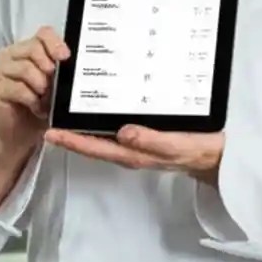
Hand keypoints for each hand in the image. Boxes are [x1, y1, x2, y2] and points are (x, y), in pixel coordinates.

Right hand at [0, 26, 69, 159]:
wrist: (22, 133)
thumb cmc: (40, 106)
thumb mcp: (54, 86)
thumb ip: (60, 71)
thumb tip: (72, 64)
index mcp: (27, 49)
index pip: (42, 34)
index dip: (55, 43)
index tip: (65, 57)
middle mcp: (11, 55)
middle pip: (33, 48)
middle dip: (49, 66)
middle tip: (54, 84)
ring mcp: (0, 71)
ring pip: (25, 68)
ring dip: (41, 86)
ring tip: (46, 100)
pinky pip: (17, 88)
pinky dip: (32, 99)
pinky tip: (38, 108)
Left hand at [44, 125, 224, 185]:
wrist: (215, 153)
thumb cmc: (197, 148)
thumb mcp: (176, 144)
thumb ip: (151, 140)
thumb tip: (122, 133)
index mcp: (132, 153)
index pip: (94, 147)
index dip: (71, 141)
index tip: (49, 133)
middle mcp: (128, 148)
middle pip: (91, 141)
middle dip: (69, 132)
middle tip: (47, 116)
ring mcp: (135, 143)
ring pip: (101, 135)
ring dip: (82, 125)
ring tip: (64, 110)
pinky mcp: (143, 134)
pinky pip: (114, 128)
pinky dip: (101, 118)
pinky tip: (97, 108)